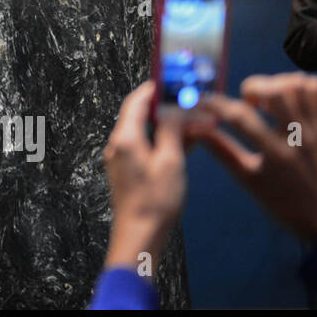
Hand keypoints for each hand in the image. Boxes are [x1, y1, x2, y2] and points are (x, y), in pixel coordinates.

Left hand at [102, 81, 188, 273]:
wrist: (139, 235)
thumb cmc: (155, 199)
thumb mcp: (170, 160)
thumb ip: (171, 129)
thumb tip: (173, 108)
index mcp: (125, 137)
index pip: (136, 101)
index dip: (155, 89)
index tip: (173, 81)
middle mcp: (118, 144)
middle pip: (141, 115)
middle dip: (168, 109)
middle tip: (194, 106)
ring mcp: (121, 158)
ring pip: (147, 132)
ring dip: (170, 127)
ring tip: (198, 125)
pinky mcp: (128, 171)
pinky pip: (146, 147)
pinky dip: (164, 142)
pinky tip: (187, 144)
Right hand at [197, 73, 316, 241]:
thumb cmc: (280, 201)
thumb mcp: (246, 178)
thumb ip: (222, 150)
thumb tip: (196, 129)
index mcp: (275, 154)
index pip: (241, 117)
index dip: (216, 104)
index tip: (202, 101)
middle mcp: (297, 136)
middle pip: (275, 91)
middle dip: (252, 88)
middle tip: (246, 103)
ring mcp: (314, 128)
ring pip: (297, 85)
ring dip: (274, 84)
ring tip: (265, 100)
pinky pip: (315, 89)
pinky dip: (296, 85)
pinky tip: (284, 98)